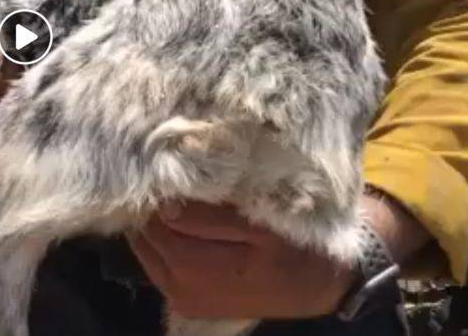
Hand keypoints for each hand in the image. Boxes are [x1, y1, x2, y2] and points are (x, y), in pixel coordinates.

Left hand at [128, 192, 429, 319]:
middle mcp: (184, 289)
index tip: (167, 166)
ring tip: (169, 198)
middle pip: (149, 238)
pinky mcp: (185, 301)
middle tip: (163, 177)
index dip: (160, 194)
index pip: (161, 223)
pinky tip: (175, 223)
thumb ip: (211, 217)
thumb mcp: (261, 225)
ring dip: (154, 225)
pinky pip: (157, 265)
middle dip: (153, 208)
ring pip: (148, 251)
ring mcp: (182, 299)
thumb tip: (166, 205)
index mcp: (203, 270)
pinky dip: (159, 242)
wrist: (319, 284)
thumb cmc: (295, 246)